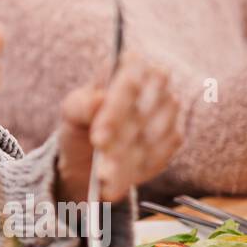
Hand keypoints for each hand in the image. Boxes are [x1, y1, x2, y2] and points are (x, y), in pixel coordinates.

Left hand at [55, 51, 183, 201]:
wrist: (90, 150)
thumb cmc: (82, 120)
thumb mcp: (72, 111)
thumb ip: (82, 105)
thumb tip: (98, 101)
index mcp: (130, 64)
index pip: (130, 83)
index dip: (115, 113)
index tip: (99, 139)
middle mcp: (157, 82)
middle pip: (144, 114)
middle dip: (120, 145)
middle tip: (100, 169)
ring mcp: (170, 109)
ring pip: (152, 140)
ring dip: (127, 164)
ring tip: (104, 179)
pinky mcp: (174, 137)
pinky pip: (159, 157)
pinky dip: (136, 173)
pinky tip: (116, 182)